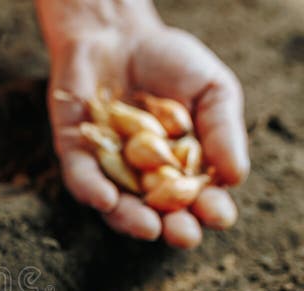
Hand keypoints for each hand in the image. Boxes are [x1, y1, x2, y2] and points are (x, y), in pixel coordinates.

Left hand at [39, 1, 249, 247]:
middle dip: (173, 228)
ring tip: (149, 228)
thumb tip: (237, 177)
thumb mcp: (212, 90)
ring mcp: (108, 169)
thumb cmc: (170, 63)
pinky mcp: (75, 154)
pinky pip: (81, 179)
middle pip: (158, 213)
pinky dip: (92, 191)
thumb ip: (223, 130)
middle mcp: (144, 177)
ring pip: (117, 206)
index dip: (209, 210)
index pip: (198, 198)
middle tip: (185, 235)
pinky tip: (106, 200)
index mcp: (182, 168)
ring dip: (131, 220)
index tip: (219, 215)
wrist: (118, 33)